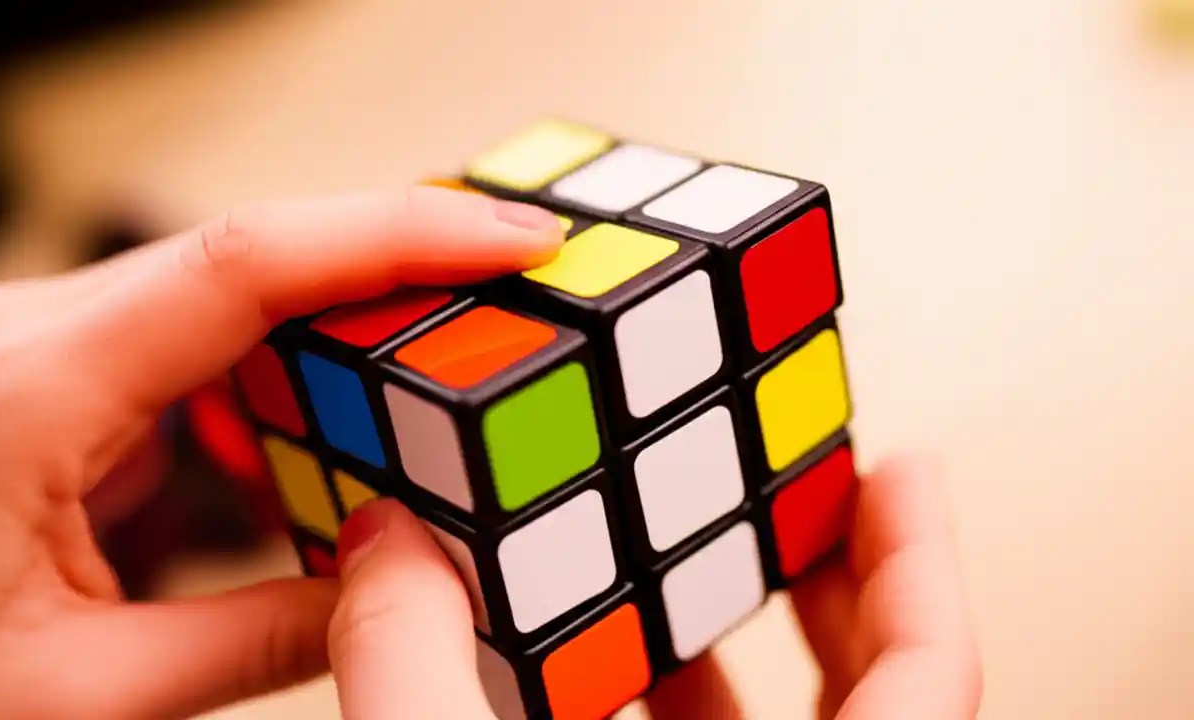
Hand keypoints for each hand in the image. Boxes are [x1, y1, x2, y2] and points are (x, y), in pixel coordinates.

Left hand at [0, 188, 563, 718]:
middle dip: (402, 280)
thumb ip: (261, 639)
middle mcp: (30, 336)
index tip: (514, 243)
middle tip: (518, 313)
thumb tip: (406, 580)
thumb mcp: (84, 698)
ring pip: (243, 302)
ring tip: (445, 392)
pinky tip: (341, 438)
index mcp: (21, 394)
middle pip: (259, 266)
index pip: (247, 266)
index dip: (399, 237)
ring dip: (351, 340)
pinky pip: (208, 348)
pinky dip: (295, 384)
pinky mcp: (67, 379)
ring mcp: (47, 347)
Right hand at [319, 459, 980, 719]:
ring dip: (722, 633)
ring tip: (669, 546)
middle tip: (782, 482)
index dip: (919, 559)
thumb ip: (411, 666)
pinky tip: (590, 659)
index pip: (931, 677)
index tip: (900, 461)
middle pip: (870, 687)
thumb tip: (381, 538)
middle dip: (821, 574)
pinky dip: (652, 701)